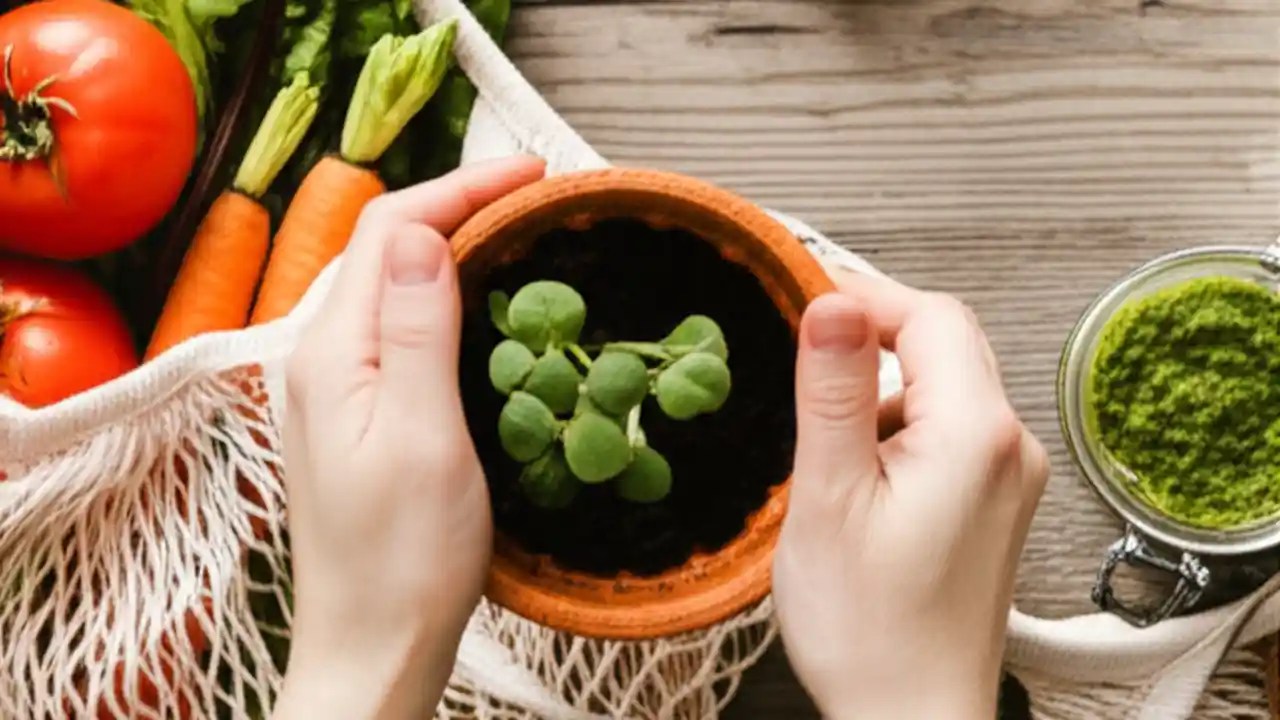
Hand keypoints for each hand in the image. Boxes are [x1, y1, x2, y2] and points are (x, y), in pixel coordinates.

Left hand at [272, 157, 545, 719]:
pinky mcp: (363, 417)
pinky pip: (404, 330)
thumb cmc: (403, 561)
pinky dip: (452, 301)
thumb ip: (416, 330)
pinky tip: (494, 316)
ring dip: (459, 251)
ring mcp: (340, 389)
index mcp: (332, 353)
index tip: (535, 177)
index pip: (389, 229)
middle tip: (542, 204)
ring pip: (397, 287)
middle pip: (387, 248)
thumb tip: (421, 230)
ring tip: (527, 242)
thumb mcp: (423, 438)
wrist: (375, 649)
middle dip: (463, 208)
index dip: (462, 187)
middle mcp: (324, 358)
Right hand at [773, 267, 1048, 719]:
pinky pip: (950, 432)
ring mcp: (1011, 477)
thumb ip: (834, 391)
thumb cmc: (870, 630)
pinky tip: (861, 485)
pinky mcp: (996, 504)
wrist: (912, 719)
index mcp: (976, 434)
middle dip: (874, 338)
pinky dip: (900, 432)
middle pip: (947, 342)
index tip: (803, 301)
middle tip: (806, 364)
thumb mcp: (831, 497)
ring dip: (883, 392)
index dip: (864, 295)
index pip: (929, 314)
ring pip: (945, 387)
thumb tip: (832, 301)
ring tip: (830, 457)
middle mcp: (1011, 447)